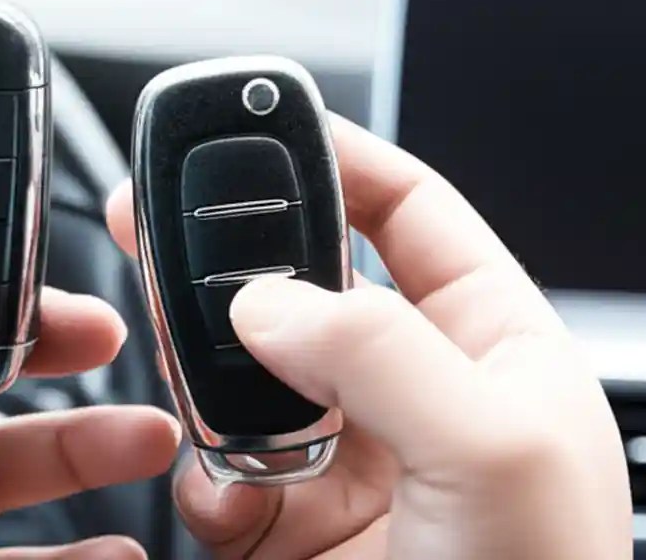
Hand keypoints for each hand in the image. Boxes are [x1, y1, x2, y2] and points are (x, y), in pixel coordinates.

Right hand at [105, 116, 631, 558]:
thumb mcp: (490, 450)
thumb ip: (377, 352)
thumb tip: (266, 301)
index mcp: (489, 348)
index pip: (410, 214)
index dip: (341, 159)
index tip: (263, 125)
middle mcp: (411, 394)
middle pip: (301, 285)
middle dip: (232, 258)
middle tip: (155, 219)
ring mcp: (344, 459)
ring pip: (241, 375)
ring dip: (210, 379)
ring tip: (201, 387)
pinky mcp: (288, 524)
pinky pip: (215, 469)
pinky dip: (206, 477)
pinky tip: (236, 499)